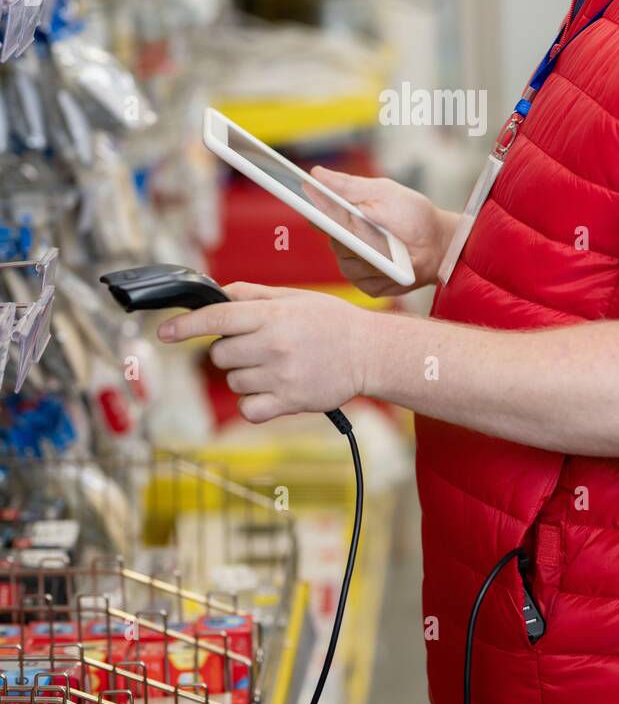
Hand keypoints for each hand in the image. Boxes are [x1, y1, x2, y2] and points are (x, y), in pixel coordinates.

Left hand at [156, 281, 373, 423]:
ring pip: (233, 382)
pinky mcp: (290, 402)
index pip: (217, 319)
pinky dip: (253, 403)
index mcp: (273, 315)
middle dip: (230, 351)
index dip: (185, 326)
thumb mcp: (293, 297)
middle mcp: (274, 345)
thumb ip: (252, 295)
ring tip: (276, 366)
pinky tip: (272, 390)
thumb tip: (217, 295)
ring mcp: (281, 376)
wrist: (370, 352)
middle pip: (220, 355)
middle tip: (258, 346)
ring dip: (245, 376)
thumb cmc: (331, 321)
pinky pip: (248, 409)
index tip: (164, 333)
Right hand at [307, 166, 453, 294]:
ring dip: (370, 252)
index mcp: (344, 216)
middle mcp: (345, 242)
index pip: (318, 214)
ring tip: (391, 245)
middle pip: (334, 240)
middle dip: (351, 231)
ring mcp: (355, 266)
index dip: (311, 209)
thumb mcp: (384, 192)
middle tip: (367, 223)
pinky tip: (394, 264)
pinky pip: (364, 280)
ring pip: (348, 262)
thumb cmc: (412, 215)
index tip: (308, 202)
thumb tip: (315, 173)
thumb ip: (350, 186)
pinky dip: (380, 270)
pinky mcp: (368, 285)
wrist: (440, 244)